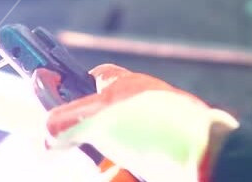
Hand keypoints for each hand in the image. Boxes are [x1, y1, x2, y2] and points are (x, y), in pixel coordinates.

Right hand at [41, 64, 238, 181]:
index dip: (70, 89)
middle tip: (93, 154)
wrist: (206, 161)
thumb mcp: (100, 116)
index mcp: (125, 88)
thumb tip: (45, 135)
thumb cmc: (160, 126)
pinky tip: (135, 177)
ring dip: (111, 172)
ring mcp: (146, 142)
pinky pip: (124, 175)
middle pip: (92, 133)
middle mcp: (136, 114)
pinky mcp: (153, 166)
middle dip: (89, 151)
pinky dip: (125, 178)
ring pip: (108, 162)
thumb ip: (65, 121)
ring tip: (124, 172)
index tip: (52, 102)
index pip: (91, 79)